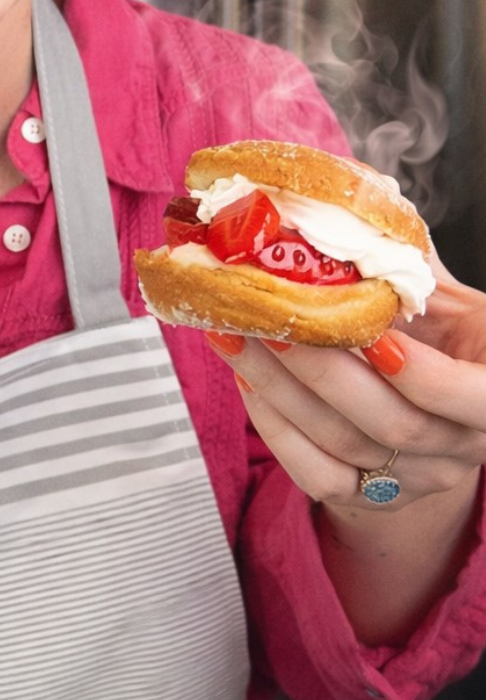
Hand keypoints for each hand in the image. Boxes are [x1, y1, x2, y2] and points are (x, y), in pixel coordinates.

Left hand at [205, 249, 485, 641]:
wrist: (440, 412)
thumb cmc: (447, 340)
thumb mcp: (452, 302)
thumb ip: (415, 270)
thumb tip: (356, 202)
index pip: (473, 401)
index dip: (426, 376)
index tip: (375, 337)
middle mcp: (460, 447)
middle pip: (393, 424)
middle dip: (326, 371)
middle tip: (272, 321)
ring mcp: (415, 480)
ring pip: (344, 445)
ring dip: (282, 388)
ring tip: (237, 335)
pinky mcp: (368, 496)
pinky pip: (316, 474)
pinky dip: (275, 427)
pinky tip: (246, 378)